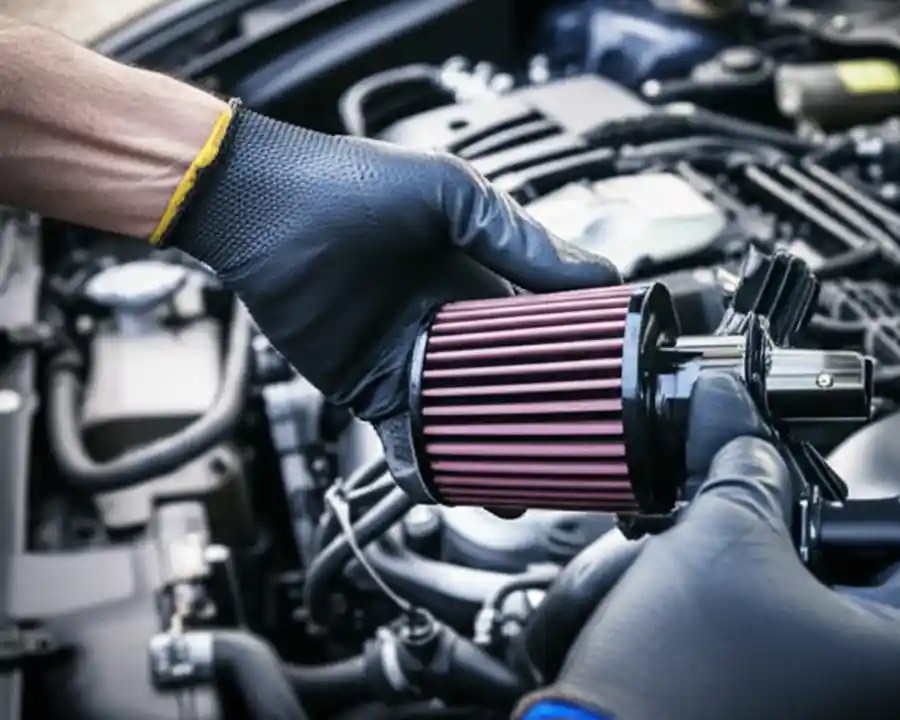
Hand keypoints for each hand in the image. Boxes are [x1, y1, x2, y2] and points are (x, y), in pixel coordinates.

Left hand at [166, 106, 618, 496]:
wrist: (262, 209)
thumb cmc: (351, 185)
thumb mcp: (452, 195)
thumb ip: (520, 239)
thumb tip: (596, 277)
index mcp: (484, 278)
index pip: (548, 326)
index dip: (580, 354)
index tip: (613, 383)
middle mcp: (456, 326)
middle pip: (517, 385)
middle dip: (545, 420)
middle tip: (580, 450)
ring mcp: (417, 362)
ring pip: (470, 421)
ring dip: (498, 454)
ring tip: (525, 486)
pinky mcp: (374, 389)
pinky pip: (410, 439)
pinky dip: (433, 467)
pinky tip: (457, 481)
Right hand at [517, 372, 899, 719]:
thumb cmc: (679, 673)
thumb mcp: (723, 537)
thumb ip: (743, 466)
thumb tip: (733, 408)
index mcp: (895, 654)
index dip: (891, 504)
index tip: (850, 479)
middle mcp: (869, 692)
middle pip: (867, 579)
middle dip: (814, 527)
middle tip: (774, 495)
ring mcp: (816, 706)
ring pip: (813, 610)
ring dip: (773, 563)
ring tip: (728, 529)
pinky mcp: (764, 709)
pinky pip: (775, 643)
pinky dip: (750, 604)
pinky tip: (704, 577)